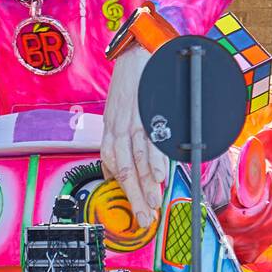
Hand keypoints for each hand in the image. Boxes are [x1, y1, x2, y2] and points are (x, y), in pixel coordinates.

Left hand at [100, 45, 167, 227]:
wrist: (136, 51)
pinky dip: (155, 159)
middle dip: (134, 198)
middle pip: (125, 169)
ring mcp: (134, 120)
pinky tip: (159, 175)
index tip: (132, 209)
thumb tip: (121, 170)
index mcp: (112, 130)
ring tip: (152, 206)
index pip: (113, 166)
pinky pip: (152, 140)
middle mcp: (119, 128)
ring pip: (138, 159)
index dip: (122, 190)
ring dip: (145, 186)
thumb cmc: (129, 85)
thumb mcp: (118, 114)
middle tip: (144, 219)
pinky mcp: (149, 111)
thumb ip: (121, 141)